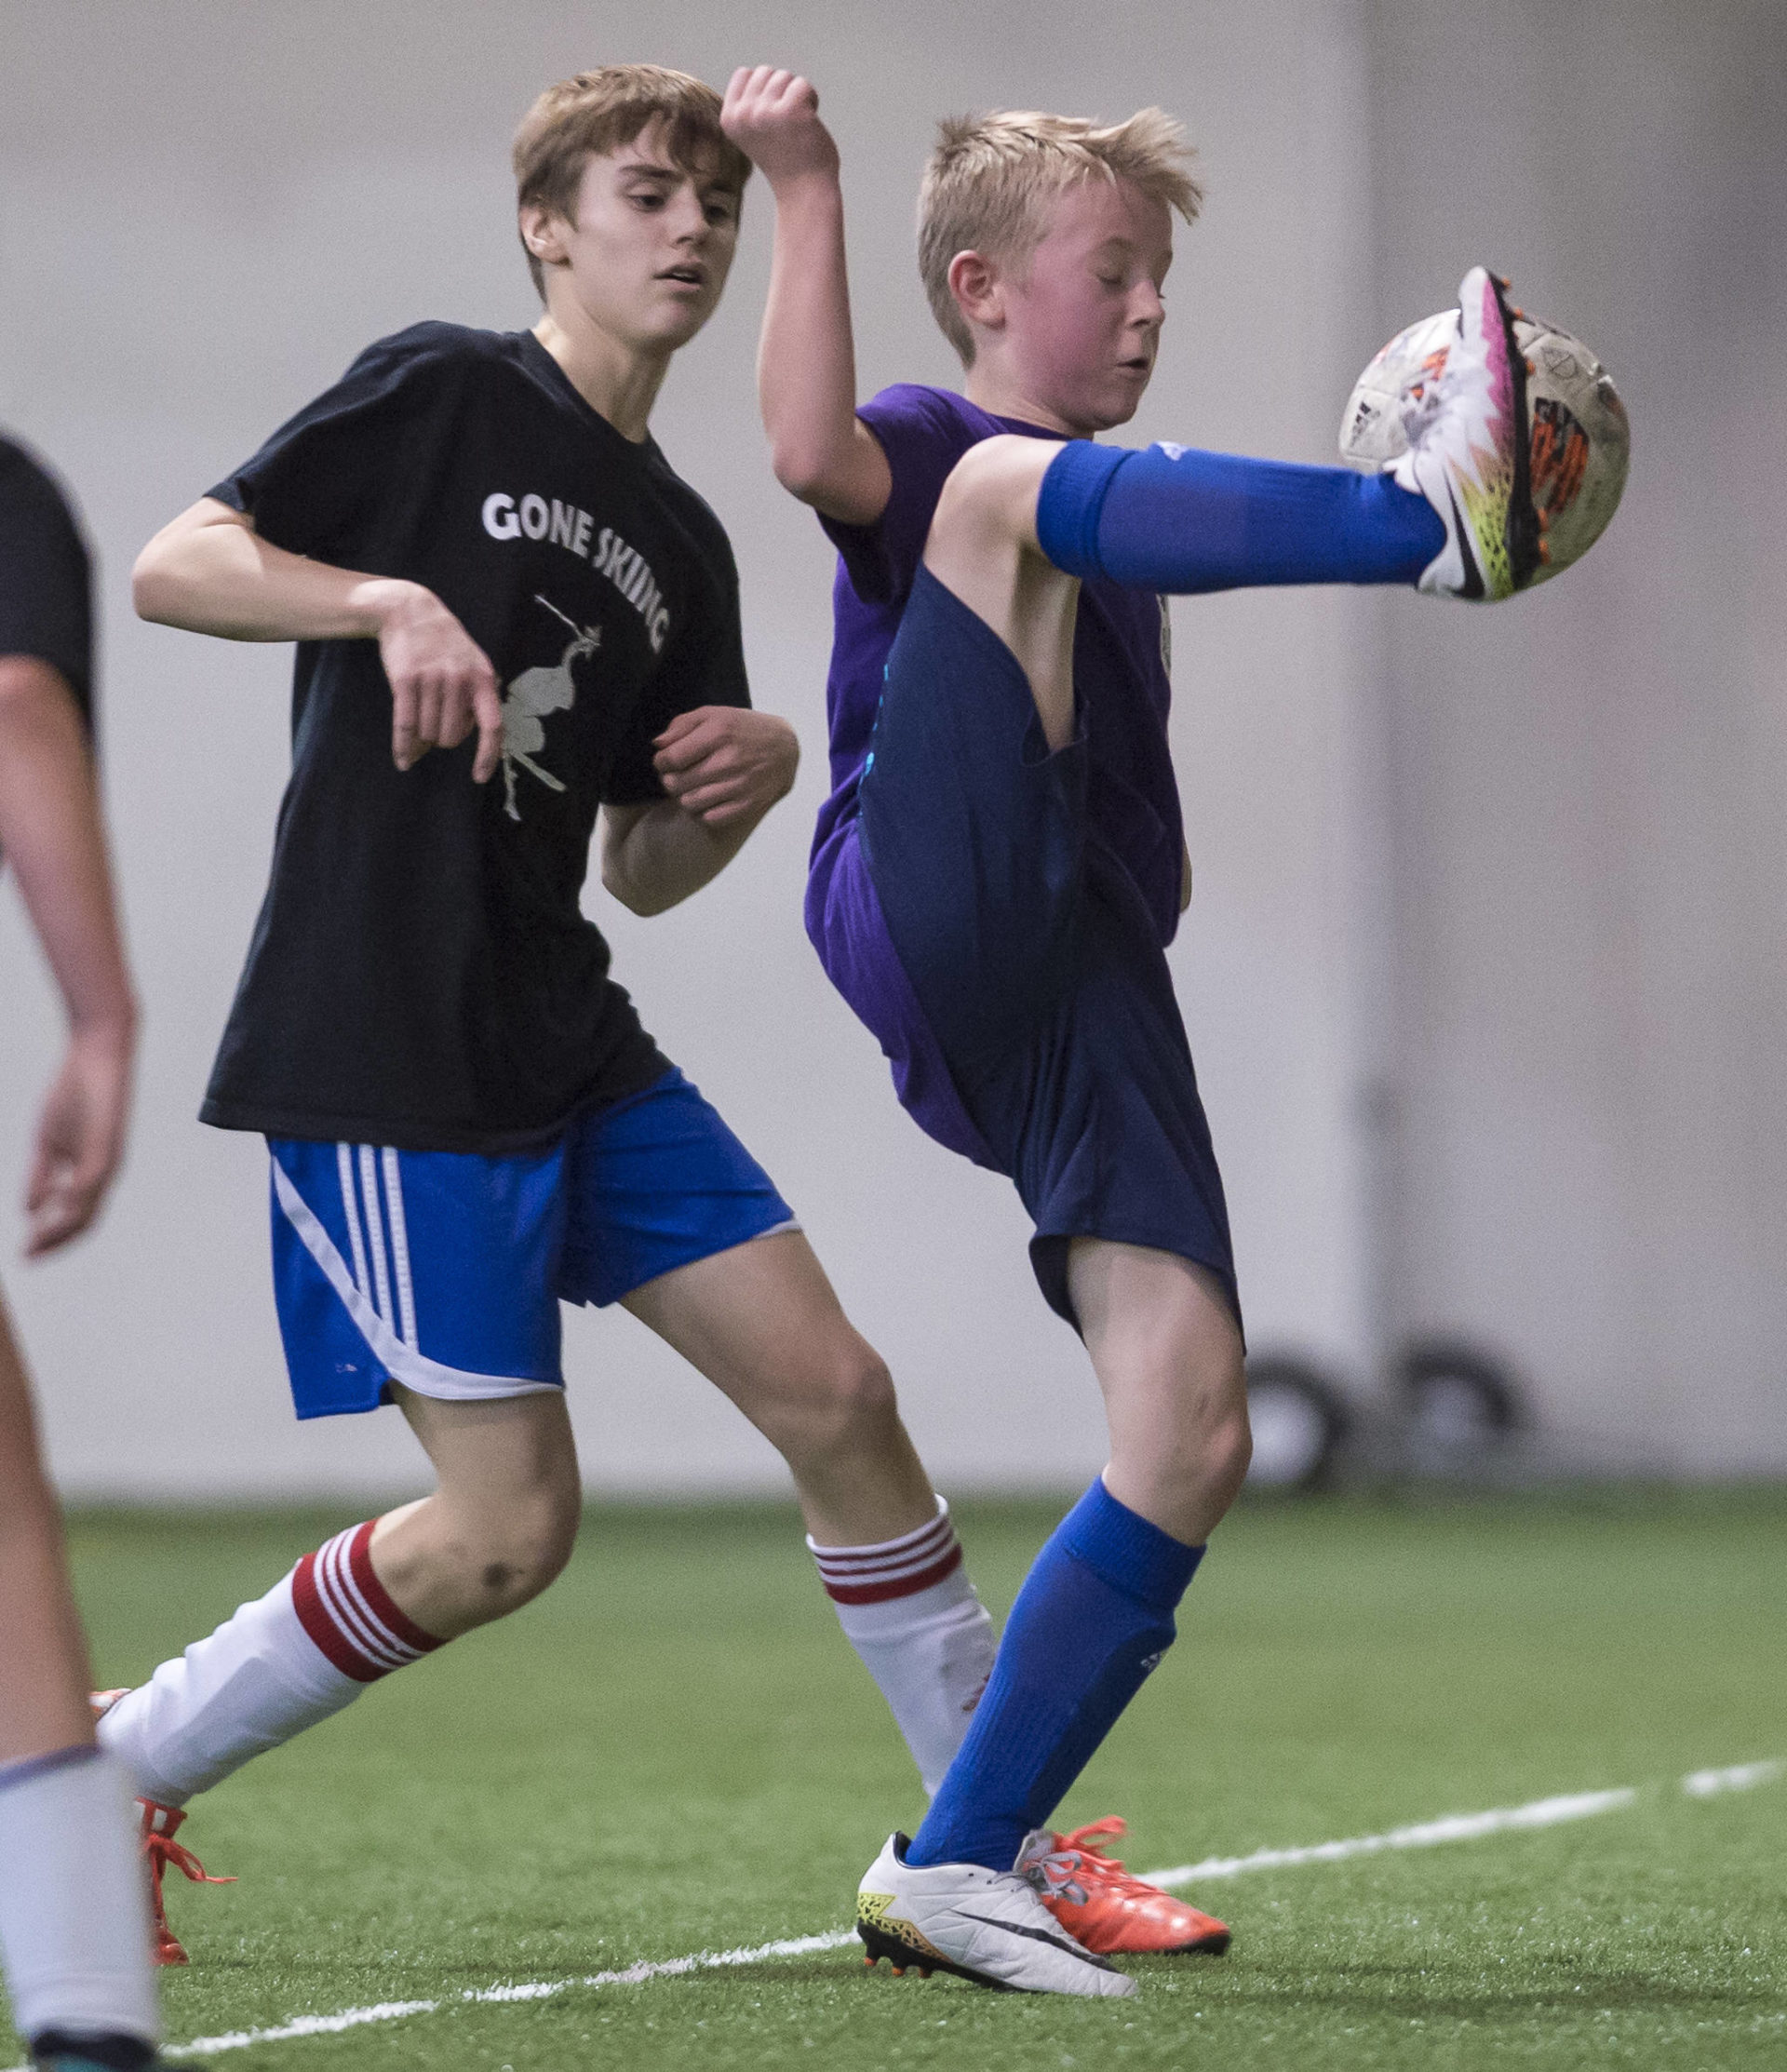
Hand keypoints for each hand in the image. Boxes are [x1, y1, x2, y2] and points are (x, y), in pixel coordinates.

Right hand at [24, 1021, 133, 1256]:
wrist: (96, 1053)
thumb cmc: (73, 1093)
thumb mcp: (49, 1142)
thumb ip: (40, 1176)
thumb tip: (30, 1211)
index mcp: (91, 1171)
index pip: (76, 1216)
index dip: (52, 1238)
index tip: (26, 1253)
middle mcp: (105, 1171)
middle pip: (83, 1220)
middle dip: (54, 1243)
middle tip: (26, 1259)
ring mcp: (108, 1159)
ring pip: (87, 1208)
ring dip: (58, 1231)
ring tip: (33, 1245)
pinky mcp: (106, 1143)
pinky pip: (89, 1181)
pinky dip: (68, 1201)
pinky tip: (47, 1211)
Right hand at [363, 581, 503, 782]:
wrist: (409, 610)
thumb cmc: (443, 643)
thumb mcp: (472, 663)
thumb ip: (475, 698)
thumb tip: (460, 738)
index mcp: (483, 679)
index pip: (492, 726)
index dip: (488, 755)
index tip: (479, 777)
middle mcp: (460, 680)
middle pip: (452, 737)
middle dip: (441, 740)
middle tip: (434, 726)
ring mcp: (432, 679)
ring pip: (428, 733)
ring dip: (422, 739)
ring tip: (418, 727)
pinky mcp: (405, 680)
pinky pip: (405, 726)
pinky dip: (403, 747)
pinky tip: (403, 760)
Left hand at [653, 708, 798, 826]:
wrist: (785, 749)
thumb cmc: (742, 729)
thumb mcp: (713, 715)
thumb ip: (682, 725)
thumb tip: (658, 745)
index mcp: (718, 734)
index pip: (671, 758)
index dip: (661, 762)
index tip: (665, 761)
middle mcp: (729, 761)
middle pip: (676, 784)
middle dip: (670, 779)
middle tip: (679, 774)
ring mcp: (739, 786)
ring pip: (690, 804)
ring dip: (685, 797)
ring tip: (693, 787)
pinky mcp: (748, 805)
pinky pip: (710, 819)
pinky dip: (704, 812)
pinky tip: (709, 799)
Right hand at [721, 67, 839, 188]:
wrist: (804, 191)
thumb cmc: (783, 159)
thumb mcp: (752, 130)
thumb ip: (747, 104)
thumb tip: (751, 73)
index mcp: (729, 119)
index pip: (744, 74)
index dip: (763, 90)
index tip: (771, 118)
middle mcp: (743, 114)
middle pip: (765, 72)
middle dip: (780, 91)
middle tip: (786, 124)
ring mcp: (766, 112)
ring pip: (784, 76)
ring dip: (796, 96)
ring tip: (797, 125)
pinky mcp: (790, 110)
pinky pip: (802, 84)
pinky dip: (811, 99)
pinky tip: (809, 123)